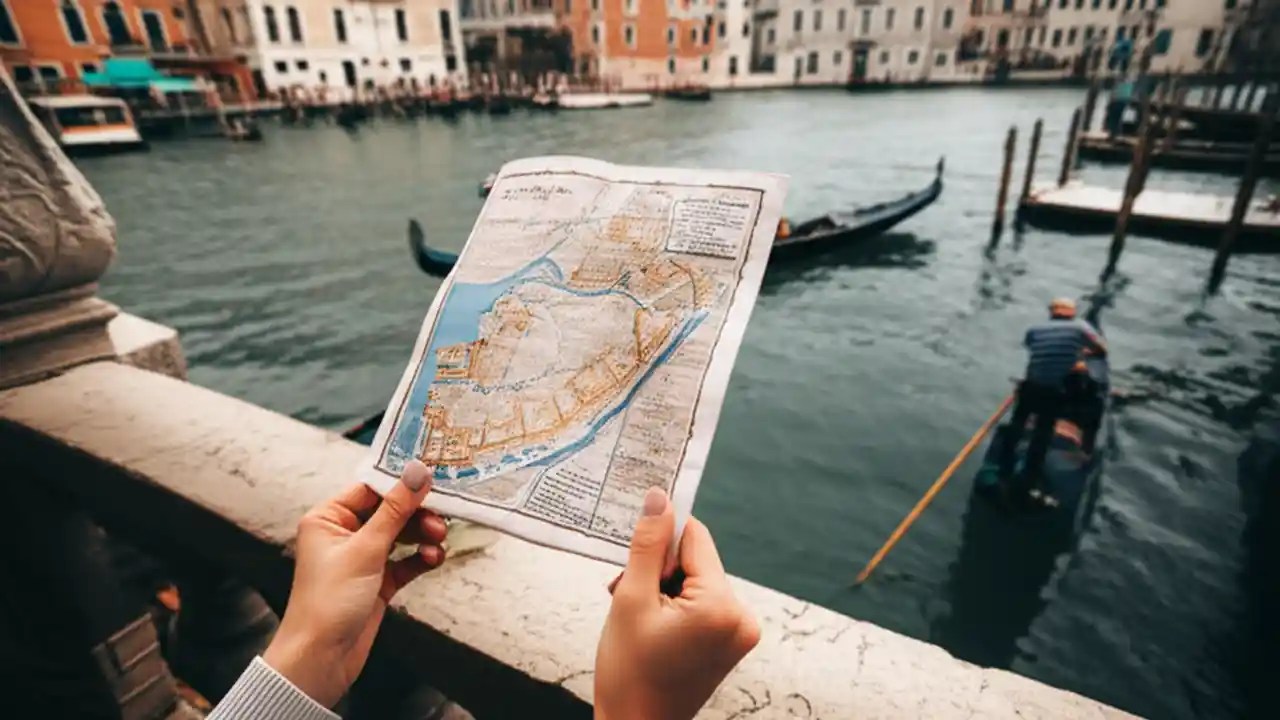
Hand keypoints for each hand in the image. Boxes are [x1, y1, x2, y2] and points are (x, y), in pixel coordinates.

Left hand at [263, 461, 447, 707]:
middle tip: (440, 520)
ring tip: (439, 541)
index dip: (400, 483)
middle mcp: (344, 535)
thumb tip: (417, 472)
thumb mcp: (366, 549)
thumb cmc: (328, 602)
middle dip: (417, 515)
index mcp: (328, 519)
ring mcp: (362, 559)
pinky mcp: (377, 581)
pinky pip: (406, 561)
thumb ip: (396, 510)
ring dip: (423, 536)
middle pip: (390, 511)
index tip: (431, 479)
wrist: (321, 659)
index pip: (370, 489)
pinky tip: (433, 559)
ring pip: (402, 536)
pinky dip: (420, 558)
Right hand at [594, 488, 759, 719]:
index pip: (695, 538)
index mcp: (721, 606)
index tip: (632, 555)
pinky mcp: (732, 642)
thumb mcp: (630, 600)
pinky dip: (674, 606)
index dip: (660, 541)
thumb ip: (648, 545)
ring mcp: (740, 633)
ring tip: (637, 617)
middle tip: (625, 595)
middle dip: (658, 570)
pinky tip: (652, 626)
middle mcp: (742, 617)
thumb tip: (660, 497)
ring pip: (696, 580)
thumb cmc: (629, 674)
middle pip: (696, 560)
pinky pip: (702, 602)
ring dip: (663, 588)